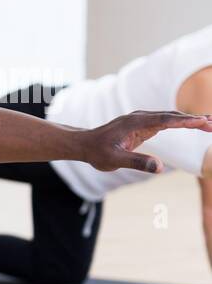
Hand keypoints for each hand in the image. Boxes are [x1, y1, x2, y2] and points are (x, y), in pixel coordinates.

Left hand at [84, 111, 211, 171]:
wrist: (84, 145)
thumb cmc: (97, 152)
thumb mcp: (114, 160)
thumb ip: (136, 162)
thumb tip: (158, 168)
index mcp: (135, 123)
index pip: (165, 120)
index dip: (185, 121)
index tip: (203, 122)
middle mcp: (140, 117)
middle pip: (172, 116)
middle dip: (194, 119)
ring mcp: (141, 120)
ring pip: (170, 117)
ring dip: (190, 119)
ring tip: (210, 123)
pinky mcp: (142, 125)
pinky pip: (165, 121)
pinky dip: (180, 122)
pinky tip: (193, 124)